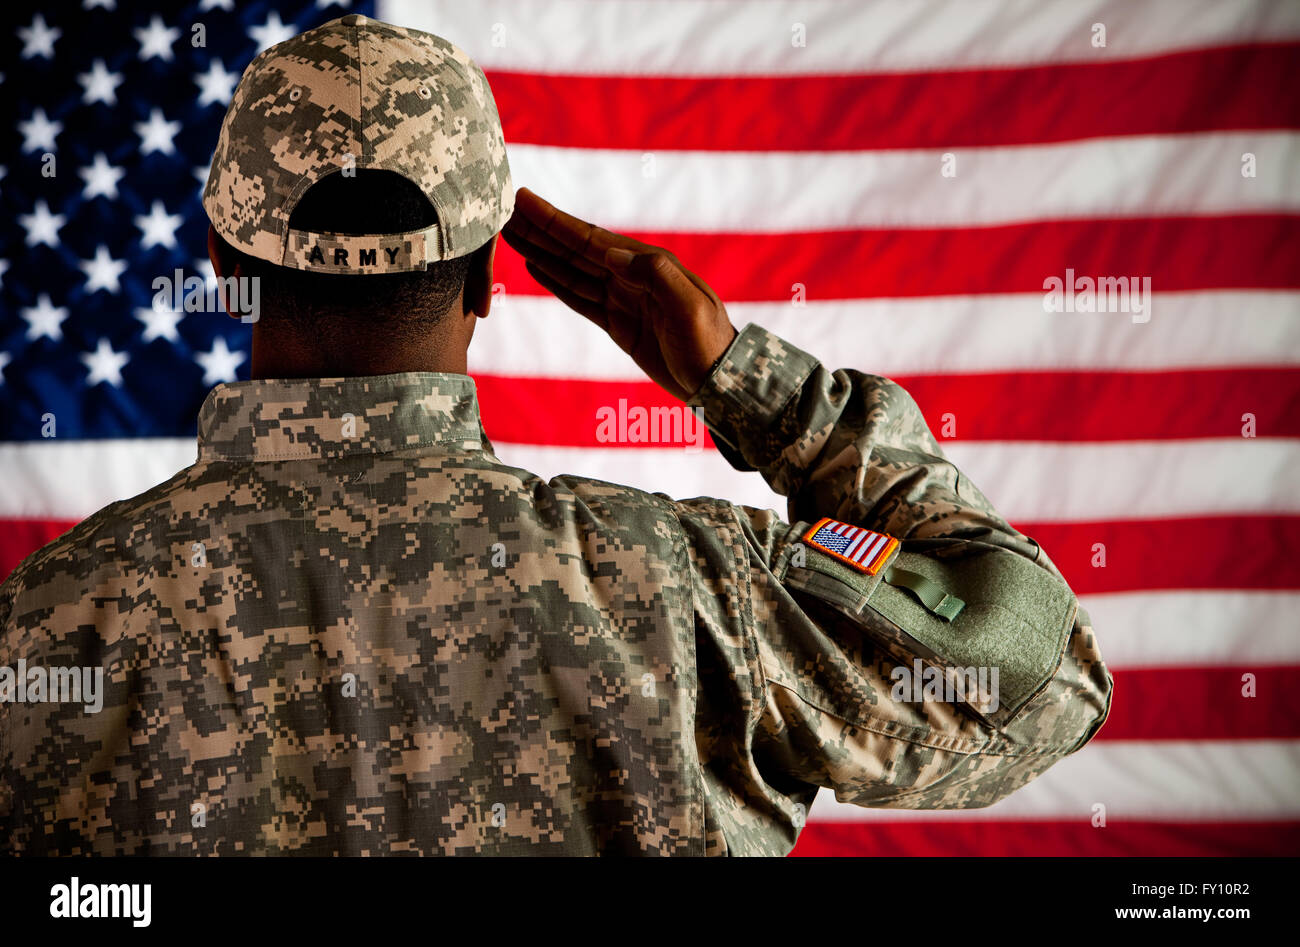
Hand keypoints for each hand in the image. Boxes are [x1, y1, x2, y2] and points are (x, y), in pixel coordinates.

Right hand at [502, 187, 736, 401]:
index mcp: (647, 265)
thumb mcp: (689, 307)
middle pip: (575, 249)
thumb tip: (612, 253)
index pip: (590, 239)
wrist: (717, 381)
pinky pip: (579, 297)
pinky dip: (556, 280)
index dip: (555, 221)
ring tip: (511, 233)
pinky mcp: (618, 323)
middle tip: (503, 210)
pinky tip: (535, 266)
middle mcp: (631, 275)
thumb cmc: (708, 343)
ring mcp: (623, 299)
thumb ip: (655, 276)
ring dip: (541, 251)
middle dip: (540, 230)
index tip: (523, 201)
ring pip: (572, 270)